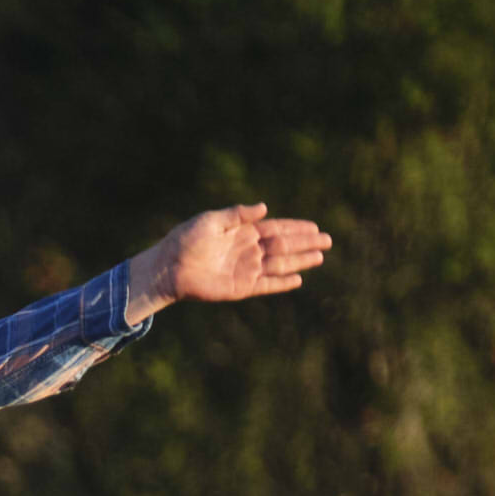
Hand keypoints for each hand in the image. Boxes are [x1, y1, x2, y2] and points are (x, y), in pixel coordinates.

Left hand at [126, 203, 333, 318]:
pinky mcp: (239, 288)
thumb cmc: (185, 240)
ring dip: (300, 261)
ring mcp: (245, 270)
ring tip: (320, 257)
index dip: (296, 227)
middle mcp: (248, 251)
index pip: (276, 228)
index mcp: (243, 233)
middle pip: (284, 246)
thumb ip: (238, 215)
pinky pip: (265, 285)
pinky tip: (298, 280)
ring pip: (279, 265)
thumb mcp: (211, 220)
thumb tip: (265, 207)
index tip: (315, 226)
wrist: (167, 267)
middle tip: (328, 240)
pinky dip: (281, 283)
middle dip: (305, 242)